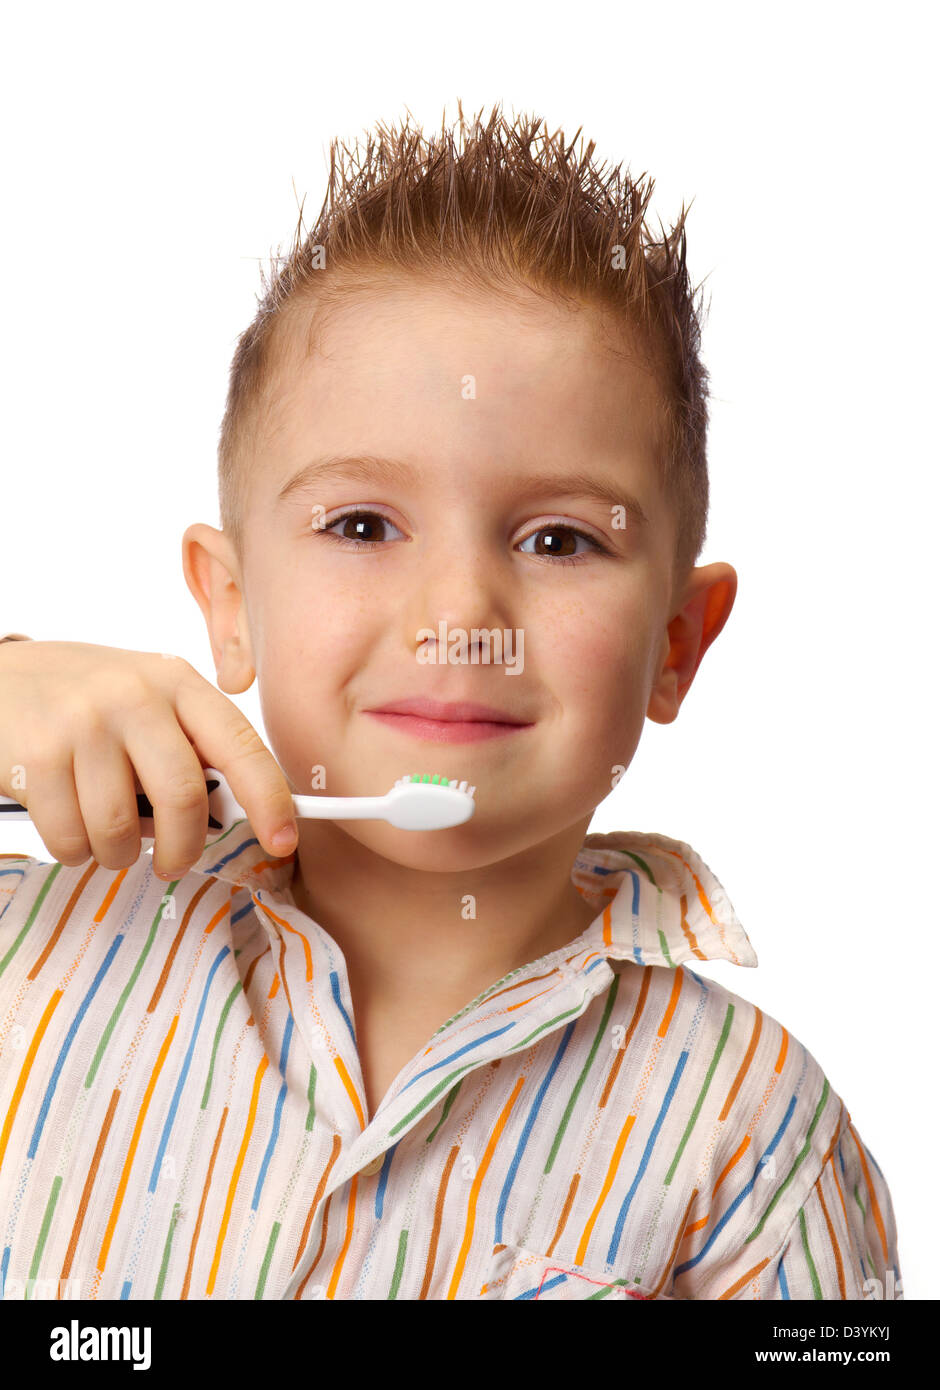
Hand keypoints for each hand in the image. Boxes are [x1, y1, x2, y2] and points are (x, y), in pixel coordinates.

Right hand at [0, 641, 296, 877]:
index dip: (269, 798)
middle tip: (172, 861)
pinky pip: (71, 838)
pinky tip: (68, 821)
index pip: (240, 744)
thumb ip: (189, 745)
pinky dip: (74, 849)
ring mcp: (83, 723)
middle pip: (183, 797)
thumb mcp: (147, 700)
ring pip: (121, 830)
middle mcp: (134, 696)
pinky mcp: (37, 756)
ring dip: (116, 853)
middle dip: (182, 848)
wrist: (1, 678)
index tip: (283, 840)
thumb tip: (238, 815)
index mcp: (176, 682)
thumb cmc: (86, 700)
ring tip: (105, 833)